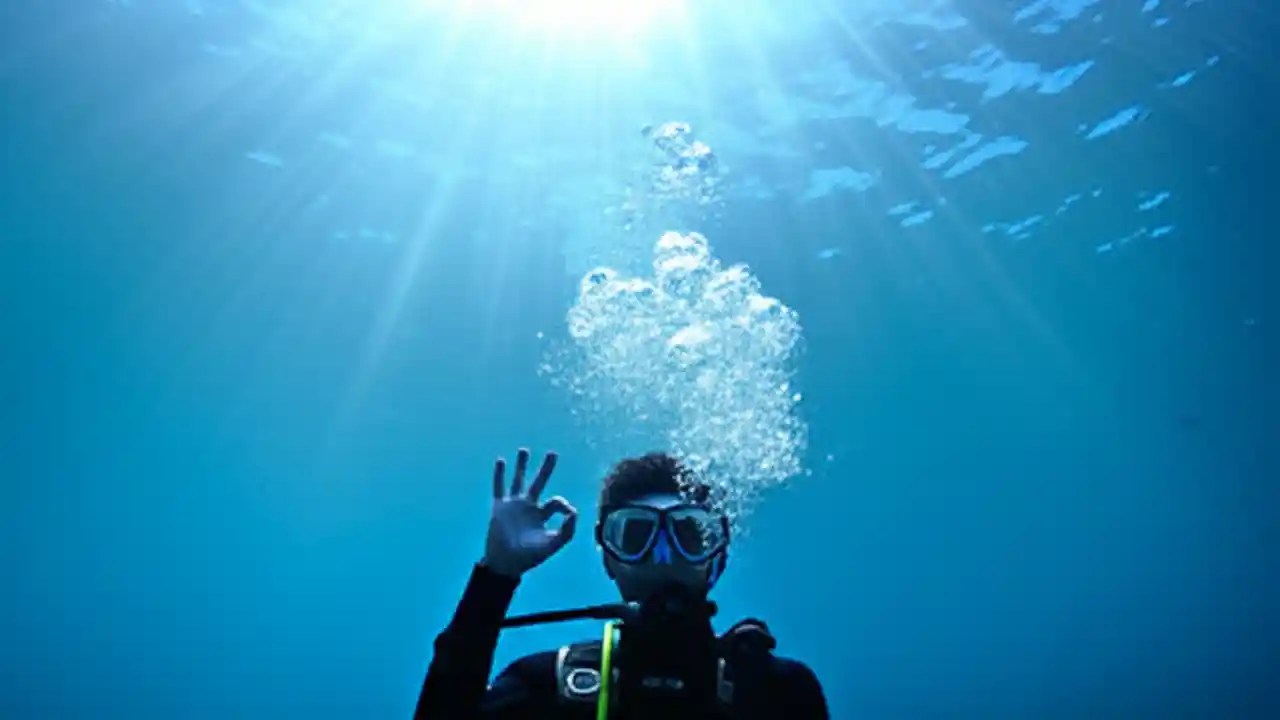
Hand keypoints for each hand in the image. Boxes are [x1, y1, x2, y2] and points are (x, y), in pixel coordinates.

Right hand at [481, 448, 577, 577]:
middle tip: (553, 453)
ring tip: (524, 450)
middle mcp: (529, 507)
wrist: (505, 563)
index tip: (569, 513)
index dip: (564, 505)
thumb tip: (575, 513)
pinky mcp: (499, 508)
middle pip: (539, 482)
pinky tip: (501, 461)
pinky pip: (499, 487)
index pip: (557, 502)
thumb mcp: (552, 546)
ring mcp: (513, 505)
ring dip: (521, 465)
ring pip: (518, 480)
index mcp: (543, 515)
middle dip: (546, 468)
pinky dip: (499, 474)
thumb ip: (566, 532)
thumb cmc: (529, 557)